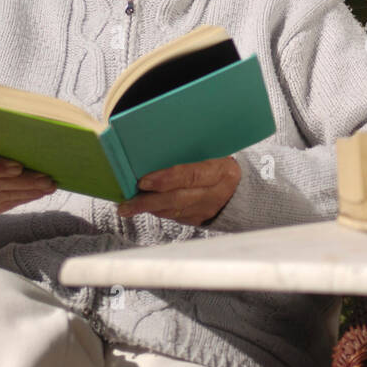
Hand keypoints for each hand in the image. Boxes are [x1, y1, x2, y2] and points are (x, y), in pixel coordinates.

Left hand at [117, 156, 240, 224]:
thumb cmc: (219, 162)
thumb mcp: (213, 152)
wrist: (239, 187)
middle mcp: (215, 193)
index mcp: (221, 170)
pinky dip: (157, 211)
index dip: (167, 179)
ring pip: (174, 211)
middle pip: (179, 198)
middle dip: (150, 200)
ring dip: (149, 209)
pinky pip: (174, 216)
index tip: (144, 181)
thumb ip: (190, 152)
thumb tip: (155, 148)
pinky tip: (142, 208)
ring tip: (127, 208)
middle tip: (128, 202)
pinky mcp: (199, 219)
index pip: (192, 175)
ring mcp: (207, 209)